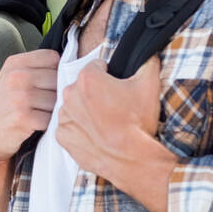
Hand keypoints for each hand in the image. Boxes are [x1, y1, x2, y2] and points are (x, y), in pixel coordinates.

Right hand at [0, 49, 60, 211]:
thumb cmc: (2, 108)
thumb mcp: (9, 79)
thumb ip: (32, 69)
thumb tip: (68, 63)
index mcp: (14, 63)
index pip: (52, 58)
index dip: (54, 71)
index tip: (46, 84)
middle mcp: (16, 77)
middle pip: (58, 78)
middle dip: (55, 92)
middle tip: (42, 104)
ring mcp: (19, 97)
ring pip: (57, 99)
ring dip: (52, 110)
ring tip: (38, 115)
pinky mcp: (24, 118)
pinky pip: (51, 118)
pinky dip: (48, 124)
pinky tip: (36, 126)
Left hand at [56, 56, 178, 211]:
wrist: (135, 159)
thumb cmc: (139, 123)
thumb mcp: (150, 84)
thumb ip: (146, 61)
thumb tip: (147, 52)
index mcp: (87, 79)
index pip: (96, 67)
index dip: (109, 76)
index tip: (117, 88)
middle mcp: (70, 95)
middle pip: (82, 86)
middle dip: (96, 93)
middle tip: (114, 107)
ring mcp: (64, 117)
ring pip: (75, 106)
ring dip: (86, 111)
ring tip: (106, 123)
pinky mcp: (62, 136)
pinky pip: (69, 126)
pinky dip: (79, 129)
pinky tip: (96, 134)